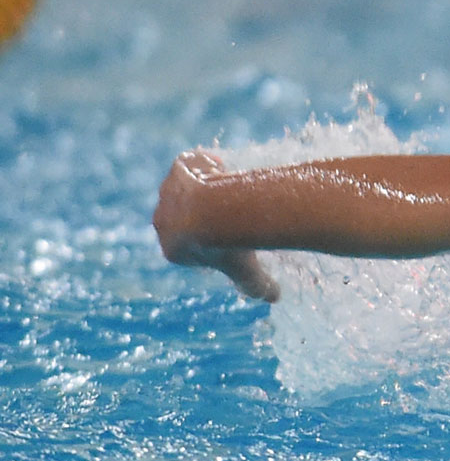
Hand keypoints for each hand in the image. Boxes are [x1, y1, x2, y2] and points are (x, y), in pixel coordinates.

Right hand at [154, 150, 279, 301]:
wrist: (217, 211)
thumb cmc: (230, 245)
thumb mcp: (245, 270)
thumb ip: (257, 285)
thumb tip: (274, 298)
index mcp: (173, 250)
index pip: (187, 248)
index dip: (209, 242)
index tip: (229, 238)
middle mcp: (163, 221)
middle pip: (184, 217)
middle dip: (204, 214)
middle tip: (231, 212)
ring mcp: (168, 192)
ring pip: (186, 188)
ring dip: (204, 187)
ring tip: (229, 187)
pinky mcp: (178, 168)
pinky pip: (191, 162)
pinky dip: (205, 162)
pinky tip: (224, 165)